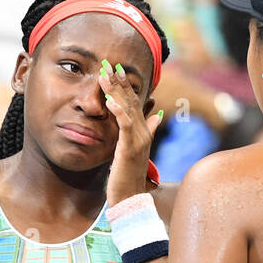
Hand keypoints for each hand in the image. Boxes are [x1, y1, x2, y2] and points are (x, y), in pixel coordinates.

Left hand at [99, 58, 164, 208]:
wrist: (131, 199)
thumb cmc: (128, 177)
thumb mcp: (134, 150)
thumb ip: (145, 130)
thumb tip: (158, 115)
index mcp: (143, 131)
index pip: (134, 102)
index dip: (125, 85)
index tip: (114, 69)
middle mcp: (144, 132)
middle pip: (132, 100)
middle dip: (119, 81)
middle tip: (108, 63)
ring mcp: (139, 140)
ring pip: (128, 108)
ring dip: (116, 90)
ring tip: (104, 75)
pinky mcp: (130, 148)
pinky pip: (125, 125)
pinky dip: (118, 111)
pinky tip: (109, 100)